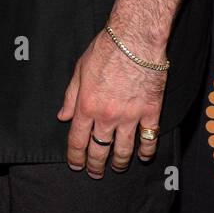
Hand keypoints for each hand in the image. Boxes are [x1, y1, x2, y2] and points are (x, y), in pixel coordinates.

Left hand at [56, 28, 167, 176]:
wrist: (134, 39)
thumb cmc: (105, 50)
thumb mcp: (79, 70)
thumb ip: (71, 96)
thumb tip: (63, 117)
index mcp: (86, 106)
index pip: (77, 140)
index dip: (75, 157)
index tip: (76, 165)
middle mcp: (107, 116)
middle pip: (99, 150)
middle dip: (95, 165)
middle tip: (95, 173)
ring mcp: (130, 116)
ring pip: (123, 150)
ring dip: (119, 163)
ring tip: (117, 168)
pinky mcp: (151, 112)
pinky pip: (149, 139)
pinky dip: (146, 151)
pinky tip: (143, 156)